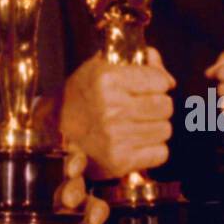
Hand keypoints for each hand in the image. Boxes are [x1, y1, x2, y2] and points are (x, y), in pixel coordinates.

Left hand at [0, 145, 109, 223]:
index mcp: (37, 162)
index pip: (64, 148)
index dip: (73, 151)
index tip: (71, 158)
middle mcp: (54, 182)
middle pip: (79, 174)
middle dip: (78, 179)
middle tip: (68, 194)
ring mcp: (61, 210)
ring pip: (87, 202)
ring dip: (89, 204)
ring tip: (78, 210)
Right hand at [59, 46, 174, 179]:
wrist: (53, 129)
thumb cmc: (80, 94)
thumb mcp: (101, 66)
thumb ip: (140, 61)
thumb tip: (170, 80)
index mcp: (106, 80)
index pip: (159, 81)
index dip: (156, 82)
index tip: (147, 85)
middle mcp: (111, 109)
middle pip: (165, 106)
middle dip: (158, 104)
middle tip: (141, 106)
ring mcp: (115, 138)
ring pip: (165, 129)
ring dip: (155, 127)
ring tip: (135, 124)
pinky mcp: (118, 162)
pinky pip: (160, 153)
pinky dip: (152, 149)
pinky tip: (135, 141)